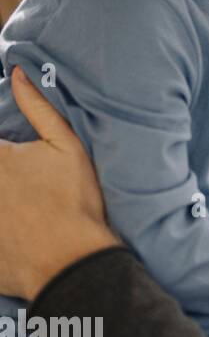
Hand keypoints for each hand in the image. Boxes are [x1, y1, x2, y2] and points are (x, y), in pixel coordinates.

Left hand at [0, 66, 119, 301]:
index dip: (4, 148)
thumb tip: (18, 73)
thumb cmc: (73, 202)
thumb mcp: (67, 148)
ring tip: (18, 198)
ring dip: (2, 195)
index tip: (11, 152)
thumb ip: (39, 108)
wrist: (71, 263)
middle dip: (6, 170)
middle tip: (20, 180)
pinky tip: (11, 222)